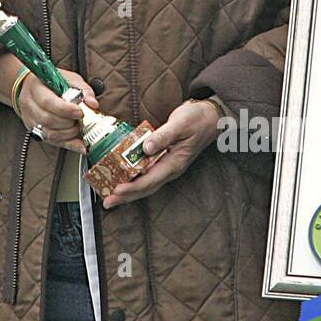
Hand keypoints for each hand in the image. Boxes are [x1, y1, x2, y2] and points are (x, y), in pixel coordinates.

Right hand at [15, 69, 98, 154]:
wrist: (33, 87)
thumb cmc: (51, 82)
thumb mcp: (69, 78)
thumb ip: (83, 89)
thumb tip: (92, 103)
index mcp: (36, 87)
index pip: (47, 102)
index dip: (64, 109)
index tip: (79, 112)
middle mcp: (30, 105)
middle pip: (48, 119)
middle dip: (68, 123)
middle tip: (81, 119)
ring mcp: (31, 120)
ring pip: (49, 133)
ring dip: (68, 133)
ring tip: (78, 127)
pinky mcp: (35, 131)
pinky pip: (53, 142)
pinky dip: (69, 144)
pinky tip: (80, 144)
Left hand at [103, 99, 220, 208]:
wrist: (212, 117)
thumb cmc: (197, 119)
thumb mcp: (180, 124)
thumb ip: (163, 136)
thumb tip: (146, 148)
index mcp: (175, 163)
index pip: (150, 180)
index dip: (133, 186)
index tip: (117, 190)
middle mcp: (171, 169)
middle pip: (146, 188)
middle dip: (126, 196)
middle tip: (108, 202)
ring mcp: (169, 166)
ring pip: (147, 184)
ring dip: (129, 191)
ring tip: (111, 197)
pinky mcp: (166, 161)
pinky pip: (148, 175)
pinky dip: (135, 180)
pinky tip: (124, 180)